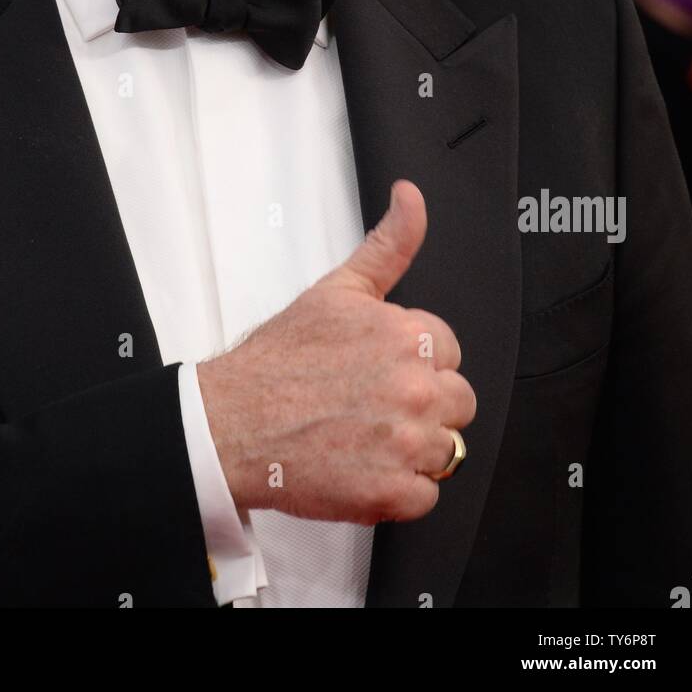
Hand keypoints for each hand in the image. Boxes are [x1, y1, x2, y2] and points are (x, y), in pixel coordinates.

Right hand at [197, 180, 476, 524]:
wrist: (232, 420)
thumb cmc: (278, 359)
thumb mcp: (338, 288)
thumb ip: (390, 243)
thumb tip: (411, 196)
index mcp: (410, 336)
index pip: (450, 352)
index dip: (416, 361)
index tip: (380, 368)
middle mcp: (416, 388)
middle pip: (458, 402)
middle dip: (423, 404)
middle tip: (372, 404)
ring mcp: (406, 443)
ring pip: (447, 450)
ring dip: (413, 448)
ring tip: (366, 436)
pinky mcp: (390, 492)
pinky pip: (426, 495)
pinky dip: (399, 489)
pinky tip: (363, 466)